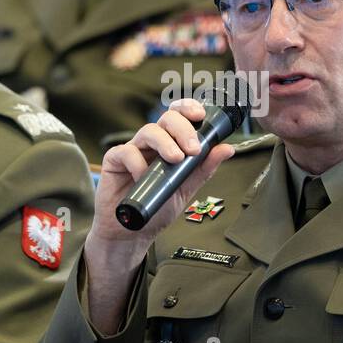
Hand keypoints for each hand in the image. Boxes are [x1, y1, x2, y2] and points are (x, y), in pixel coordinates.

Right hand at [83, 100, 236, 331]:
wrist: (132, 232)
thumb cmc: (157, 208)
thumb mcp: (186, 188)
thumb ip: (204, 168)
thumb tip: (227, 149)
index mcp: (170, 144)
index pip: (179, 117)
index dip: (188, 109)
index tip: (200, 116)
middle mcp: (152, 143)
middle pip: (166, 119)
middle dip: (183, 129)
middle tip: (193, 149)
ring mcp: (133, 150)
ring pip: (148, 132)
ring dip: (165, 143)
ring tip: (175, 159)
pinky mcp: (115, 161)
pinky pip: (126, 152)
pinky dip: (137, 162)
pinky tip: (143, 175)